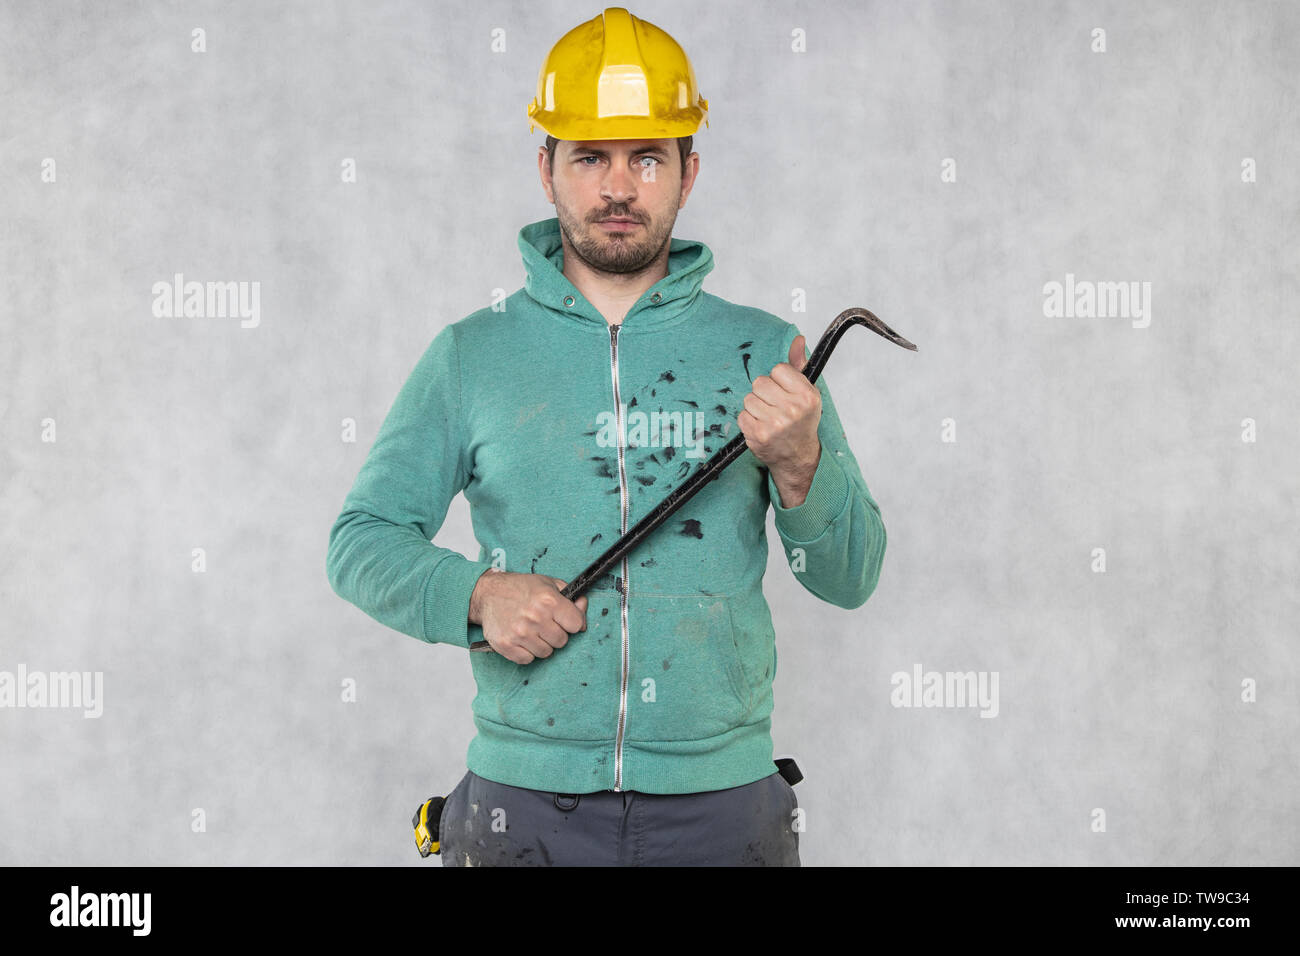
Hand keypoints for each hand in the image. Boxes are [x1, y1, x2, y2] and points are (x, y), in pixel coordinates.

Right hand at [469, 570, 587, 664]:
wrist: (488, 594)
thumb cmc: (520, 588)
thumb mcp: (548, 583)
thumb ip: (570, 597)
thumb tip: (583, 608)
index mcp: (548, 600)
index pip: (576, 624)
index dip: (572, 622)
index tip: (564, 619)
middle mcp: (535, 617)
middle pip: (562, 641)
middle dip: (556, 633)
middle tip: (545, 624)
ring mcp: (520, 633)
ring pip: (546, 653)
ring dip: (542, 644)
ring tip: (532, 630)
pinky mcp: (506, 645)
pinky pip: (528, 659)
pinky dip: (527, 652)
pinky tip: (522, 638)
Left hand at [738, 335, 821, 503]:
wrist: (797, 456)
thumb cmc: (802, 421)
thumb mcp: (807, 392)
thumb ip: (799, 365)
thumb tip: (797, 338)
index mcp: (806, 396)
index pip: (778, 369)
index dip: (778, 380)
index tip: (784, 391)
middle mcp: (792, 409)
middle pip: (760, 382)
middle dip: (765, 392)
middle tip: (775, 405)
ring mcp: (774, 424)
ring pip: (749, 398)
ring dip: (755, 406)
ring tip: (768, 416)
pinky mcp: (758, 435)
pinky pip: (742, 415)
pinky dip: (749, 420)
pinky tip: (761, 426)